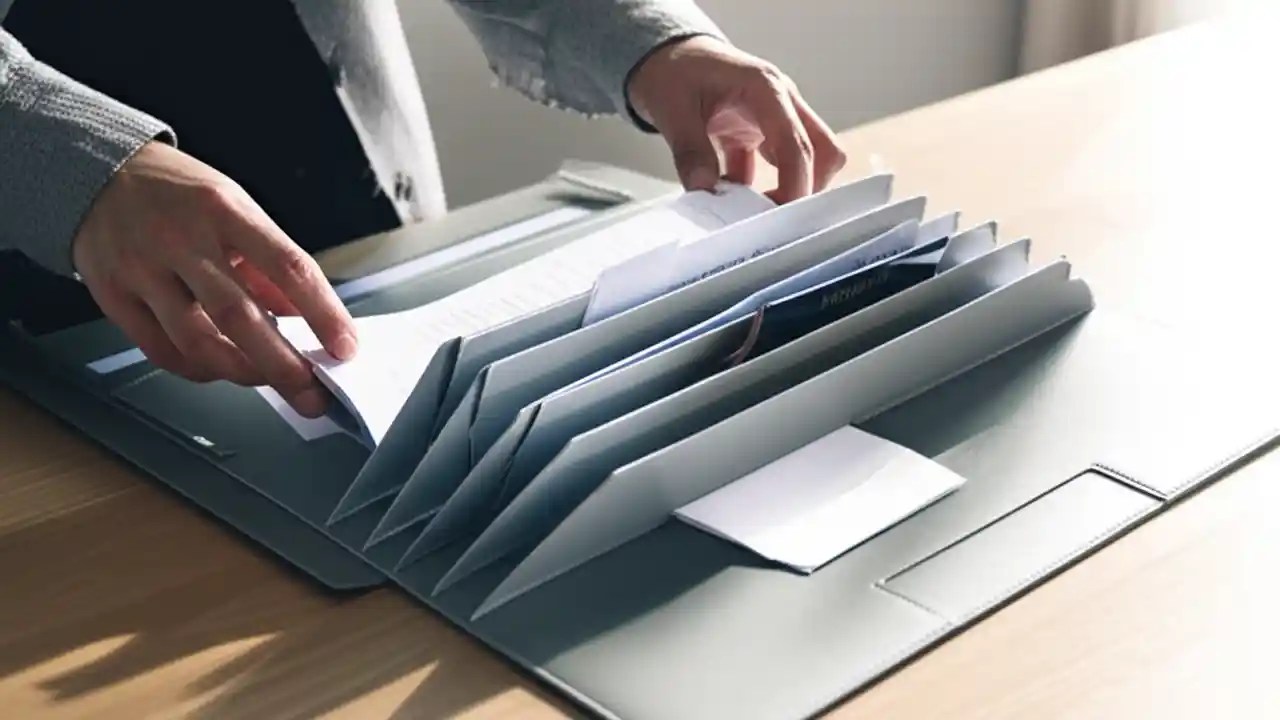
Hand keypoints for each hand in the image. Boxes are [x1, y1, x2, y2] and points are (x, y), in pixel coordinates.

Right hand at [72, 141, 356, 417]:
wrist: (97, 171)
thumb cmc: (181, 195)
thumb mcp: (235, 208)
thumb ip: (268, 265)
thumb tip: (304, 317)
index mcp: (225, 210)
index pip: (288, 267)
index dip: (323, 313)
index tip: (346, 348)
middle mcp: (181, 239)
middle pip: (240, 316)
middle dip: (283, 365)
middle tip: (313, 394)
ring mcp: (141, 269)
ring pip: (198, 341)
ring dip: (243, 372)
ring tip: (270, 382)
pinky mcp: (113, 296)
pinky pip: (161, 350)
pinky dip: (199, 369)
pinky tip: (221, 369)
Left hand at [627, 35, 846, 202]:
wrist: (662, 53)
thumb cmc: (672, 69)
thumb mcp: (672, 108)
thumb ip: (690, 150)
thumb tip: (705, 190)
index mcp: (765, 89)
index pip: (797, 143)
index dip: (795, 185)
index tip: (779, 217)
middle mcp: (780, 102)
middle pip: (821, 151)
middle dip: (805, 188)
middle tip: (773, 219)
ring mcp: (773, 118)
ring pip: (804, 159)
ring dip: (785, 188)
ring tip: (750, 214)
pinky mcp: (759, 132)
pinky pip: (773, 166)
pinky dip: (758, 188)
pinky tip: (730, 200)